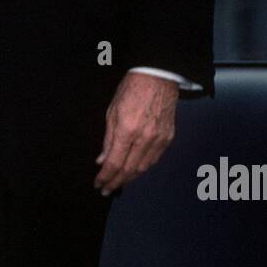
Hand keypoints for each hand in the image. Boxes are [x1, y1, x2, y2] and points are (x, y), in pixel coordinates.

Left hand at [94, 71, 177, 194]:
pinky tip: (134, 171)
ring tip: (118, 183)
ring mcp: (159, 139)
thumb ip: (108, 139)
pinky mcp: (168, 138)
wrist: (158, 76)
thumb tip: (102, 160)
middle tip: (107, 190)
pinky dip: (142, 168)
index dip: (105, 176)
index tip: (98, 184)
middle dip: (116, 182)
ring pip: (143, 168)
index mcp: (127, 130)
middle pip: (129, 170)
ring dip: (129, 178)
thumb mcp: (112, 111)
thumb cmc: (131, 89)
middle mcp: (145, 138)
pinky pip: (154, 159)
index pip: (115, 162)